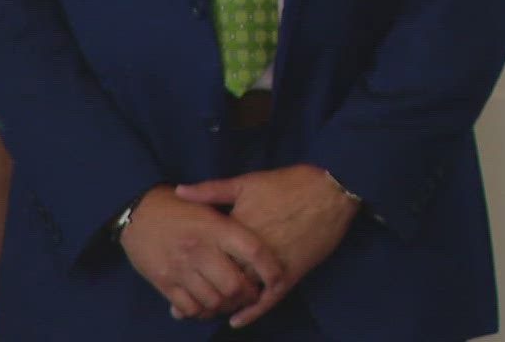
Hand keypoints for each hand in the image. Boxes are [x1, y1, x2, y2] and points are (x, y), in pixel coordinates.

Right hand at [120, 187, 282, 321]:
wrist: (140, 211)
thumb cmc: (183, 209)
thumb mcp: (212, 206)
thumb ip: (234, 226)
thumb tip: (264, 245)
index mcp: (217, 227)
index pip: (253, 252)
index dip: (271, 270)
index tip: (278, 279)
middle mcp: (200, 248)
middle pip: (234, 285)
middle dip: (248, 296)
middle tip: (252, 294)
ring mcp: (180, 267)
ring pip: (213, 301)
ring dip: (227, 307)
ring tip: (232, 301)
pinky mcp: (164, 282)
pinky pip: (189, 308)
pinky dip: (202, 312)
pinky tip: (208, 305)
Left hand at [174, 164, 358, 327]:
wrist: (331, 190)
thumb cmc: (289, 183)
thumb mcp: (247, 182)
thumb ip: (211, 190)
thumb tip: (178, 191)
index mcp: (236, 231)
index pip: (205, 258)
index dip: (189, 271)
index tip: (173, 278)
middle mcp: (250, 253)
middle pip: (220, 280)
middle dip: (201, 293)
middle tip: (182, 307)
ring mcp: (271, 266)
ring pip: (241, 293)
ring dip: (223, 304)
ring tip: (206, 311)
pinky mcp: (291, 273)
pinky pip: (268, 299)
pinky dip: (252, 312)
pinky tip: (236, 322)